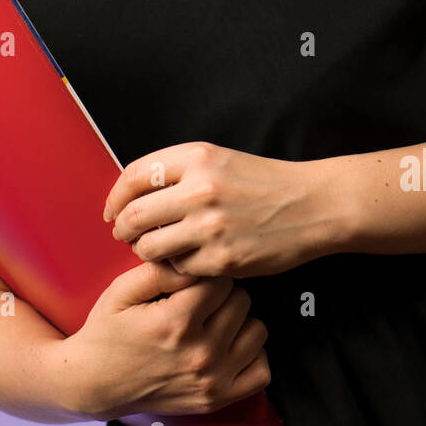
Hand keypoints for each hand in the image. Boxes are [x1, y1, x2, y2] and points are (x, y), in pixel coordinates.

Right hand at [66, 261, 270, 419]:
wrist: (95, 384)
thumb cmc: (108, 333)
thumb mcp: (121, 291)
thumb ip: (160, 270)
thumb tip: (194, 258)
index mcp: (175, 322)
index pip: (221, 280)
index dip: (207, 273)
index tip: (194, 280)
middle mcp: (199, 353)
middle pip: (241, 301)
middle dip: (224, 294)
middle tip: (201, 300)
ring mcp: (211, 381)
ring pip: (257, 330)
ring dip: (239, 322)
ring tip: (214, 322)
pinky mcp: (217, 400)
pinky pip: (261, 370)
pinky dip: (250, 354)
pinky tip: (228, 346)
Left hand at [102, 141, 346, 278]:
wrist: (314, 205)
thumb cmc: (265, 182)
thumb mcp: (220, 160)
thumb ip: (179, 172)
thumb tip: (134, 194)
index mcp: (197, 157)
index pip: (134, 176)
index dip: (115, 197)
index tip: (111, 211)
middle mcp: (200, 189)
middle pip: (135, 215)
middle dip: (123, 229)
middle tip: (125, 235)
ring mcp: (211, 226)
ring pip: (150, 247)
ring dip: (146, 251)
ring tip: (156, 249)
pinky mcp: (223, 260)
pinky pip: (179, 268)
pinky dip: (177, 267)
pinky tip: (188, 259)